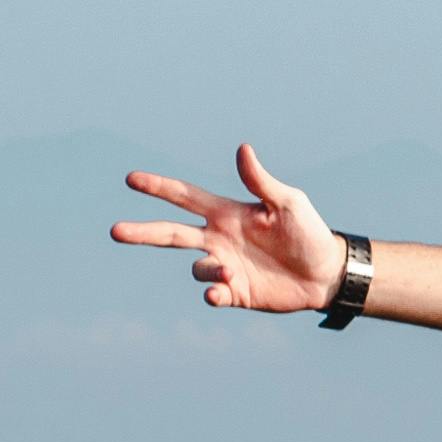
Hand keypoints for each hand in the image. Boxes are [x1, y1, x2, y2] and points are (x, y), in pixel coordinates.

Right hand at [113, 144, 346, 312]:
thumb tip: (242, 149)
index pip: (185, 197)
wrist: (326, 272)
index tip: (131, 179)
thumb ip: (260, 181)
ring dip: (207, 269)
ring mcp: (225, 266)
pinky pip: (212, 292)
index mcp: (227, 213)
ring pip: (195, 267)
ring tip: (231, 271)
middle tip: (114, 231)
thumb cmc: (309, 231)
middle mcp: (219, 239)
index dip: (159, 188)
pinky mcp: (235, 292)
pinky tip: (217, 292)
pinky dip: (210, 292)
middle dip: (143, 232)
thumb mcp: (288, 203)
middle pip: (171, 234)